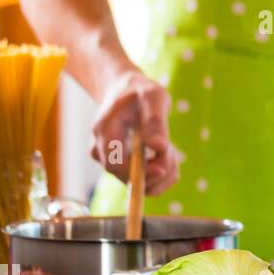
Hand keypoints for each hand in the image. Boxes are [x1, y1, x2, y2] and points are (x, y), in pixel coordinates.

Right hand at [90, 70, 181, 195]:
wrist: (127, 92)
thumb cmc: (141, 91)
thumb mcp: (154, 96)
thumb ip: (155, 121)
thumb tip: (157, 146)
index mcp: (104, 130)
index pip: (114, 164)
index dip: (137, 173)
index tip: (162, 169)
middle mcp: (102, 150)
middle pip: (127, 177)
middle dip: (157, 170)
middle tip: (171, 149)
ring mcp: (111, 160)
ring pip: (140, 183)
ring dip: (163, 171)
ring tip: (170, 147)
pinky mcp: (123, 167)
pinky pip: (145, 182)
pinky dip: (163, 173)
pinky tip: (167, 154)